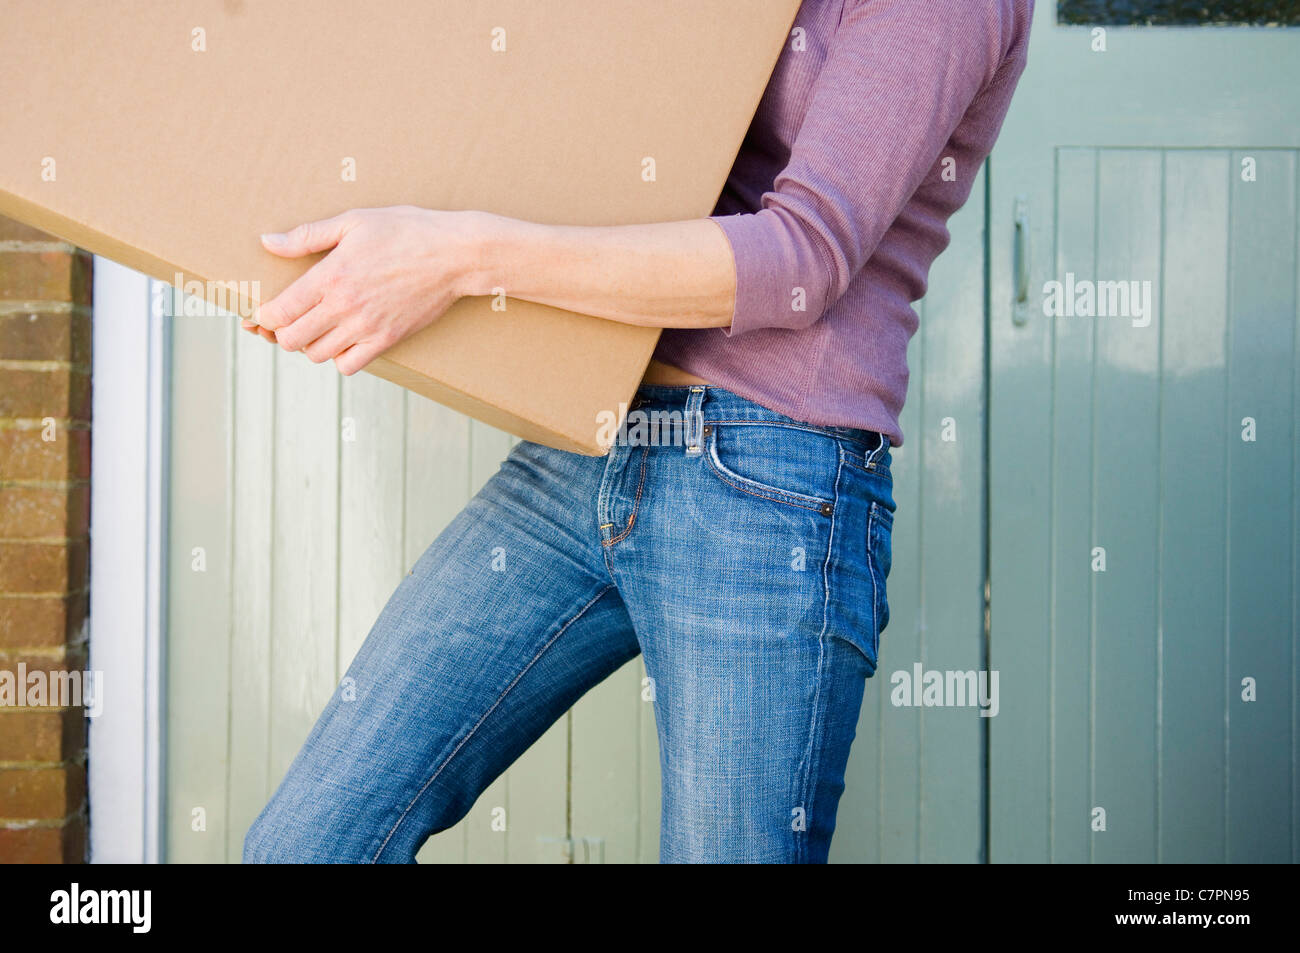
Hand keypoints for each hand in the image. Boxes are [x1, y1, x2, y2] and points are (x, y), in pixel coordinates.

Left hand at [245, 206, 486, 375]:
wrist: (455, 255)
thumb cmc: (406, 231)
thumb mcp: (354, 222)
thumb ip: (307, 235)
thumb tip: (268, 242)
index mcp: (331, 276)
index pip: (279, 312)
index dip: (264, 315)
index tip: (266, 310)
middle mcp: (345, 307)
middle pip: (292, 340)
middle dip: (282, 332)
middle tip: (289, 321)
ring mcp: (367, 327)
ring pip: (318, 355)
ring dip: (310, 344)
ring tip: (317, 328)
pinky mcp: (388, 339)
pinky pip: (349, 365)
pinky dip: (339, 358)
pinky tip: (344, 339)